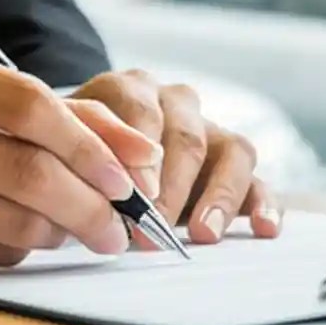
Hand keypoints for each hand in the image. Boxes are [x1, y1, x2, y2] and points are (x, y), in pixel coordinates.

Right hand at [0, 33, 156, 270]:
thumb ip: (49, 105)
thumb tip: (137, 147)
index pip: (26, 103)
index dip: (90, 143)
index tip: (130, 173)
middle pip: (24, 171)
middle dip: (91, 203)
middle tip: (124, 223)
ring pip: (8, 221)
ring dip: (62, 231)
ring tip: (85, 228)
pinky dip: (22, 247)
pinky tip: (32, 236)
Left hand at [71, 70, 282, 244]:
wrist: (96, 161)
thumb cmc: (73, 160)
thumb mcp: (60, 151)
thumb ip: (68, 162)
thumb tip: (78, 196)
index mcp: (132, 89)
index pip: (140, 110)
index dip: (138, 154)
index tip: (133, 195)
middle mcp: (178, 103)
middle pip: (187, 136)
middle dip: (173, 186)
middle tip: (155, 226)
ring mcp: (212, 131)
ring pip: (233, 152)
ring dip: (219, 196)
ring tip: (203, 235)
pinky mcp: (236, 167)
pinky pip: (259, 180)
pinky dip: (265, 205)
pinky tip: (263, 229)